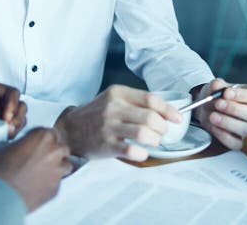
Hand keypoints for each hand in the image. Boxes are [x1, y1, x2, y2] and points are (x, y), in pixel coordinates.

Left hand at [0, 78, 26, 148]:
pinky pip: (5, 135)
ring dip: (16, 129)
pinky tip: (3, 141)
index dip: (13, 104)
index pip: (11, 93)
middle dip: (18, 118)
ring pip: (16, 122)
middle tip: (9, 129)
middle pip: (19, 107)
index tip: (6, 117)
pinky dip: (8, 138)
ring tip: (7, 136)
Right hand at [0, 128, 70, 211]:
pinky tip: (37, 187)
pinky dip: (50, 184)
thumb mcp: (7, 147)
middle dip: (54, 153)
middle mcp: (54, 152)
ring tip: (42, 174)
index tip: (37, 146)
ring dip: (57, 168)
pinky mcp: (55, 190)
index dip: (43, 140)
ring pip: (66, 166)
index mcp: (43, 136)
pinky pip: (58, 184)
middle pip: (62, 148)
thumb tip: (25, 148)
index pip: (51, 133)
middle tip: (41, 159)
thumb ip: (24, 144)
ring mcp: (57, 171)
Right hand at [53, 84, 180, 160]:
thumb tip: (165, 111)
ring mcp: (109, 126)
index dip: (168, 110)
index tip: (177, 118)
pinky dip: (142, 153)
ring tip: (153, 141)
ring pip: (143, 133)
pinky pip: (131, 150)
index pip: (151, 99)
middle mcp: (113, 108)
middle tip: (161, 132)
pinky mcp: (105, 144)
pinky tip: (142, 152)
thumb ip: (135, 102)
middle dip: (162, 127)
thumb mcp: (113, 99)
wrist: (69, 129)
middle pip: (150, 117)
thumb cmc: (97, 114)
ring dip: (155, 140)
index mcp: (118, 93)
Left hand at [194, 78, 246, 149]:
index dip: (242, 95)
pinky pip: (236, 143)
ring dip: (228, 123)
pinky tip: (214, 128)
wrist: (206, 110)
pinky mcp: (238, 141)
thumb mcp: (215, 87)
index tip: (226, 93)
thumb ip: (216, 85)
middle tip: (218, 104)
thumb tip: (217, 86)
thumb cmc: (217, 96)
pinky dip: (224, 136)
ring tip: (212, 116)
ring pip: (246, 129)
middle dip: (235, 109)